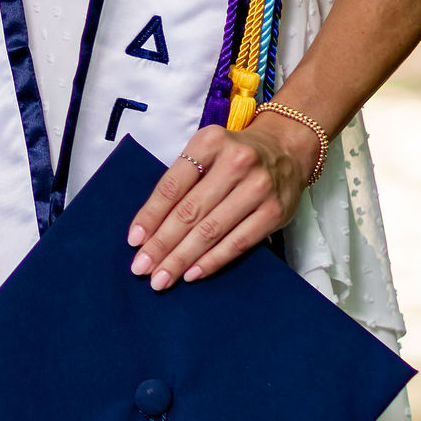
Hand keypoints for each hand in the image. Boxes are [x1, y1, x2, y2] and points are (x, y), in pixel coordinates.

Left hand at [127, 112, 318, 289]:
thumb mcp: (206, 151)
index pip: (172, 185)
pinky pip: (238, 243)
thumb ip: (182, 181)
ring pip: (211, 231)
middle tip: (141, 268)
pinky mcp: (275, 212)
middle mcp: (236, 163)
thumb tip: (149, 228)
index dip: (150, 215)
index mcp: (210, 142)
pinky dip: (212, 261)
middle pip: (190, 212)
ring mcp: (259, 188)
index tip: (134, 240)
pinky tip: (192, 274)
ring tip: (162, 278)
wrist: (287, 147)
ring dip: (182, 258)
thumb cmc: (234, 154)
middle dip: (162, 244)